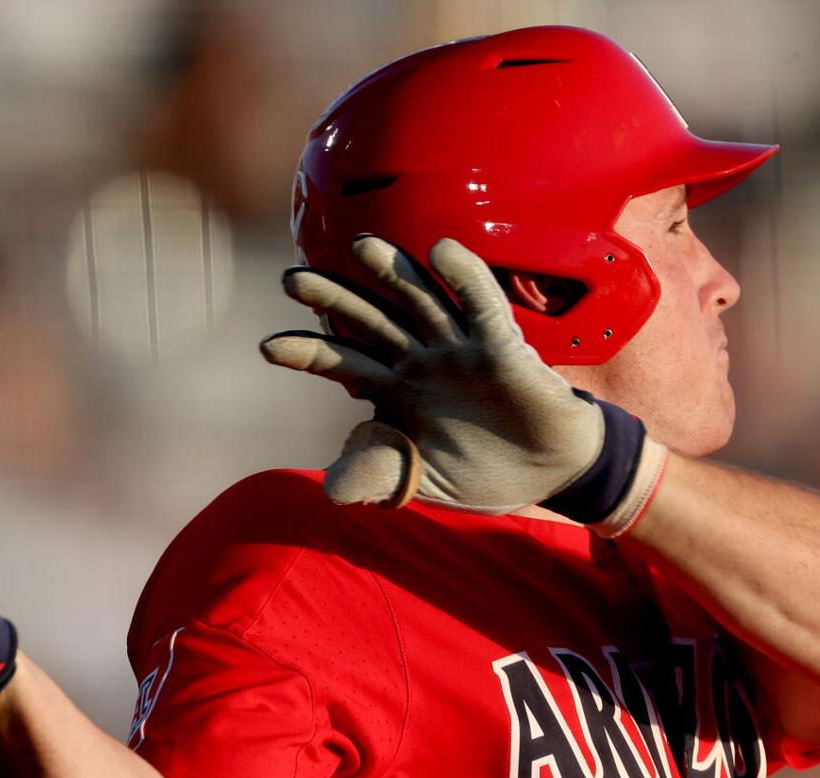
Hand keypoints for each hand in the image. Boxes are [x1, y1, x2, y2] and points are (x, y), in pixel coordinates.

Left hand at [259, 235, 664, 531]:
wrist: (551, 474)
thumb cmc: (484, 473)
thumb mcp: (424, 483)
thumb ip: (378, 478)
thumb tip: (327, 490)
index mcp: (396, 390)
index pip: (343, 362)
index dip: (308, 352)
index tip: (268, 347)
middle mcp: (421, 360)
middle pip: (371, 320)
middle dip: (333, 299)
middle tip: (291, 280)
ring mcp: (460, 349)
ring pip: (420, 301)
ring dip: (391, 272)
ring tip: (358, 245)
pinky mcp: (502, 346)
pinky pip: (480, 305)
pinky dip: (462, 277)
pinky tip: (439, 250)